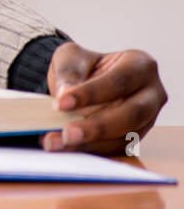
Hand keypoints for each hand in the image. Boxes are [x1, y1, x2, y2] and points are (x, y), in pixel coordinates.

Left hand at [41, 42, 167, 155]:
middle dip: (97, 127)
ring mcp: (146, 119)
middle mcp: (151, 94)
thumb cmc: (84, 66)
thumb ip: (68, 71)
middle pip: (131, 114)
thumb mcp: (72, 57)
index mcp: (141, 65)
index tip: (62, 103)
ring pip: (125, 137)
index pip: (119, 81)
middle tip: (67, 133)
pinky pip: (115, 150)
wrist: (84, 81)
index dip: (91, 93)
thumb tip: (64, 93)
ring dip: (90, 144)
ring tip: (57, 143)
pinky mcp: (134, 139)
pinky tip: (64, 148)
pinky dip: (88, 150)